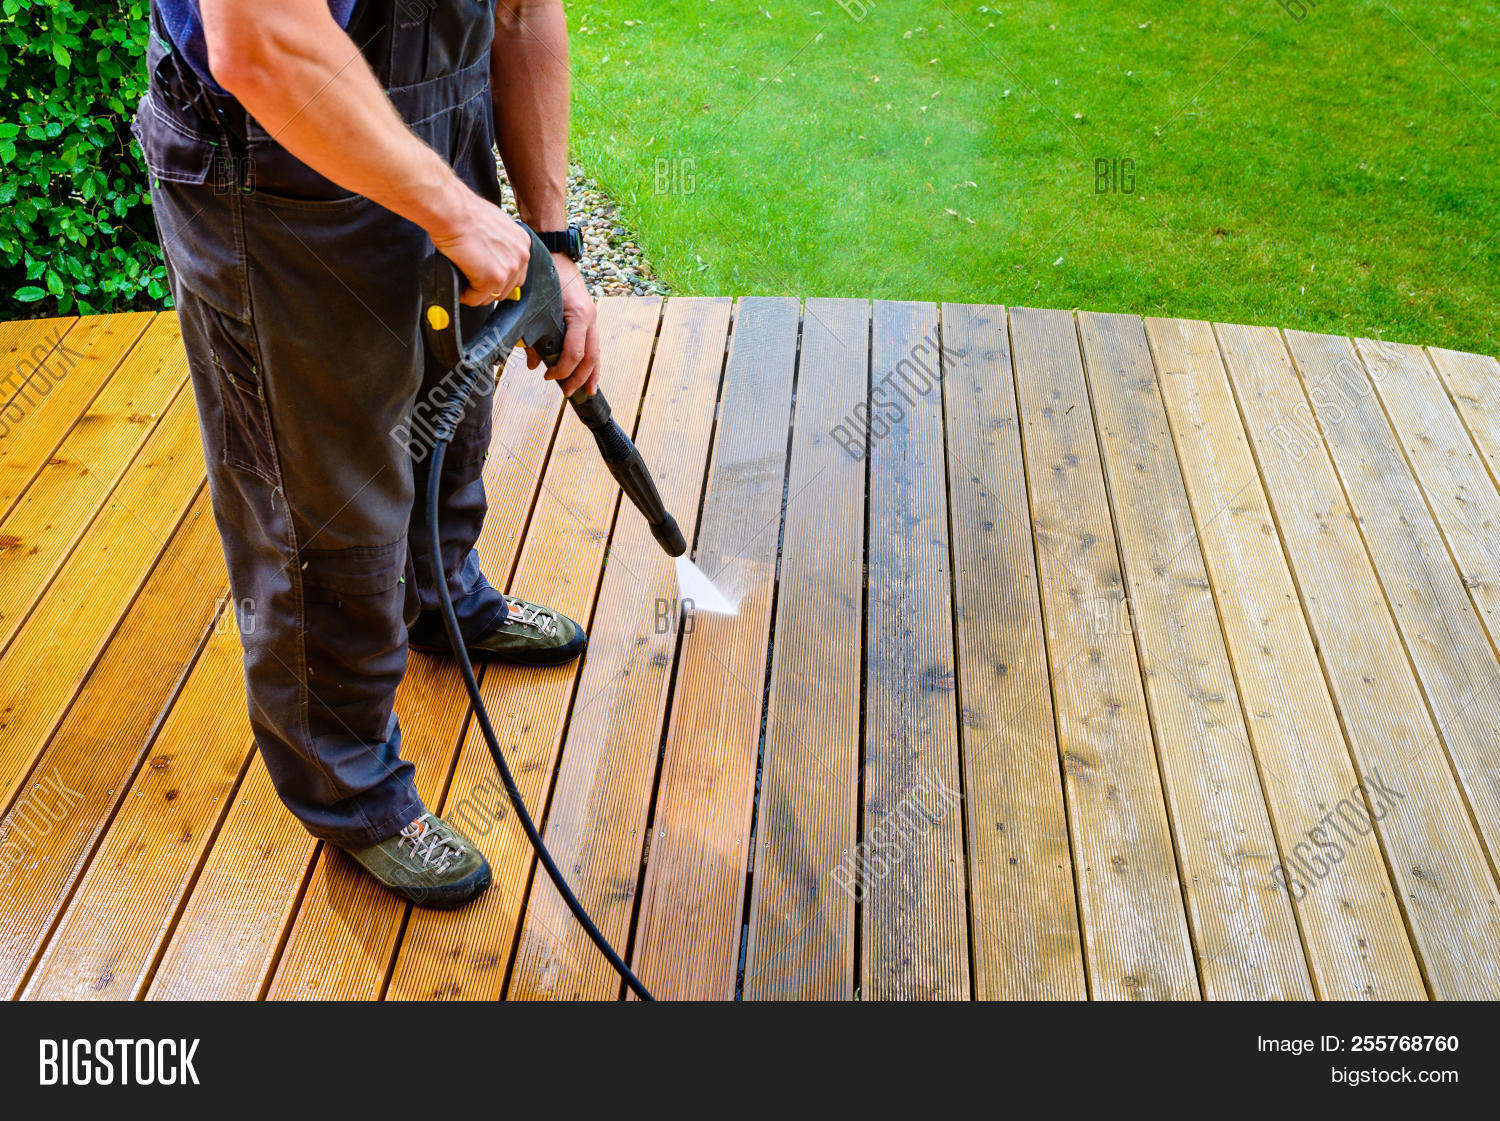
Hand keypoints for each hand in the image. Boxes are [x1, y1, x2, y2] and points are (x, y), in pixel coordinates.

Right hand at [427, 188, 530, 306]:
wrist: (453, 212)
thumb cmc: (465, 214)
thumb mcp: (494, 226)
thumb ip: (500, 245)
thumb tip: (492, 256)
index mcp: (522, 243)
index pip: (516, 274)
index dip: (497, 278)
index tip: (484, 276)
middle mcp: (520, 256)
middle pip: (506, 288)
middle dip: (487, 287)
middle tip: (471, 279)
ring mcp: (508, 269)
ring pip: (492, 296)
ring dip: (476, 292)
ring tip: (463, 279)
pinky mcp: (493, 279)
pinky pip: (476, 299)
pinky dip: (465, 295)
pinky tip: (459, 283)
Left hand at [527, 253, 599, 396]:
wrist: (557, 254)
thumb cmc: (547, 277)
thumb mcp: (536, 306)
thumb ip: (533, 335)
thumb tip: (532, 364)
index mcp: (579, 315)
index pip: (574, 353)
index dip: (562, 370)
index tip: (548, 377)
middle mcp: (590, 318)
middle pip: (590, 358)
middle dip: (580, 378)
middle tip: (567, 392)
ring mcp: (593, 318)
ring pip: (596, 353)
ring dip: (591, 374)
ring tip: (586, 390)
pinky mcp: (590, 317)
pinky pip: (594, 344)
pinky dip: (592, 361)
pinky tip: (589, 374)